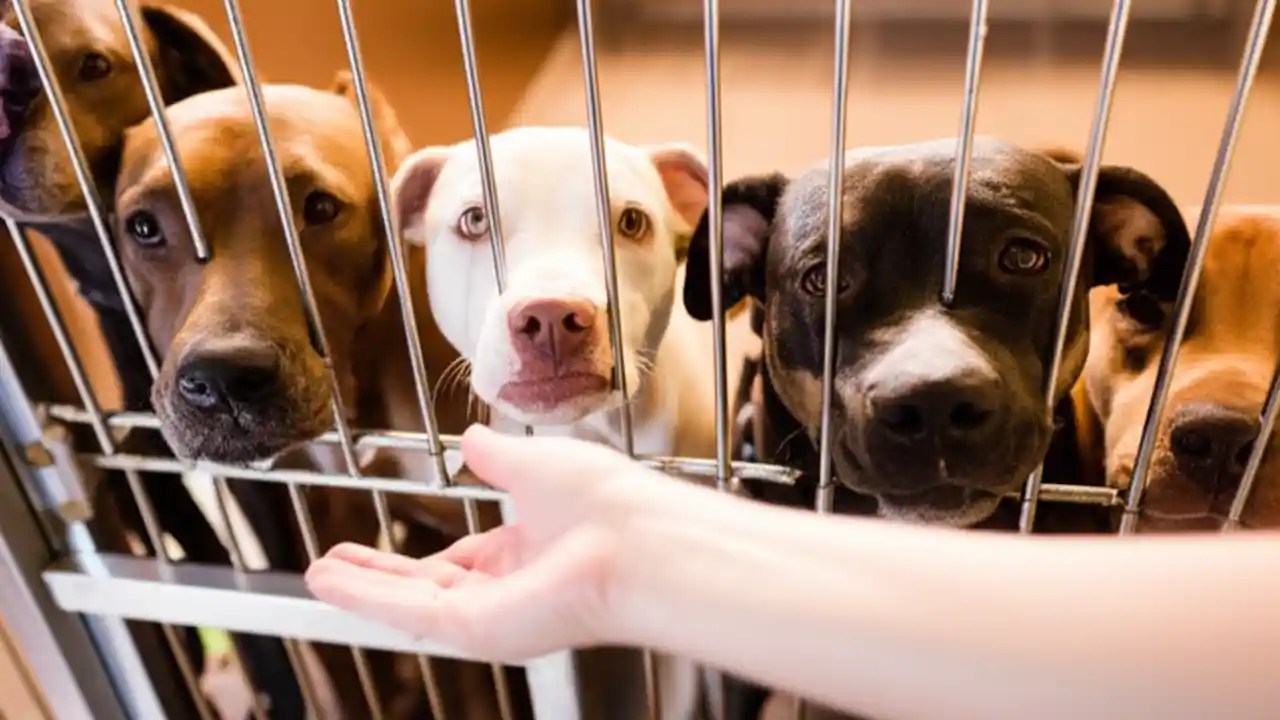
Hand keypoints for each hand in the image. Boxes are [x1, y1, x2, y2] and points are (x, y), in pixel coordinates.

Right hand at [305, 424, 660, 660]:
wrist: (637, 538)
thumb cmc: (606, 500)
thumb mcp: (535, 464)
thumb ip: (496, 456)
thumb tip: (471, 438)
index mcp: (526, 551)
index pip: (456, 561)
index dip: (409, 558)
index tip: (372, 547)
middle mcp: (508, 588)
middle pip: (425, 588)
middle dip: (375, 578)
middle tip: (333, 567)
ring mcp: (492, 612)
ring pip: (410, 603)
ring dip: (360, 589)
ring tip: (316, 576)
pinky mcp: (479, 628)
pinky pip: (409, 611)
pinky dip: (365, 595)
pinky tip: (329, 580)